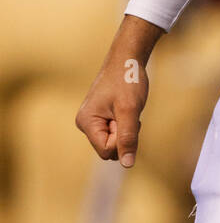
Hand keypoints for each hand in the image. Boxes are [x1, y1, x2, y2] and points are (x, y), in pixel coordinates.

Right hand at [75, 16, 160, 165]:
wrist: (128, 58)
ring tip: (128, 108)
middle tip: (128, 112)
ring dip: (127, 129)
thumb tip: (127, 164)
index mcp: (86, 123)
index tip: (126, 118)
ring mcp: (94, 120)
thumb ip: (128, 137)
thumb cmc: (127, 80)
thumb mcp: (130, 110)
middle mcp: (86, 123)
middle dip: (124, 135)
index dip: (122, 139)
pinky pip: (117, 131)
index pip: (106, 151)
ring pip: (115, 140)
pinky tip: (127, 108)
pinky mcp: (102, 117)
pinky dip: (126, 123)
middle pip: (110, 149)